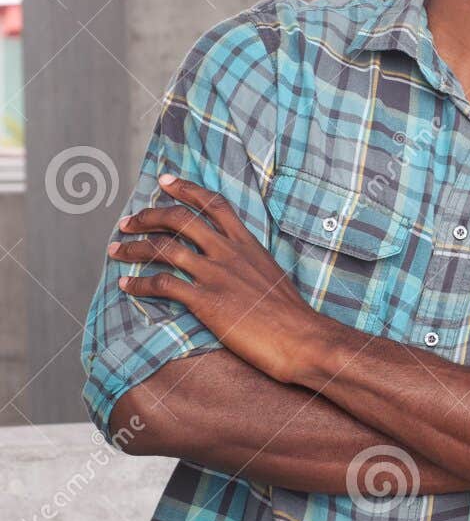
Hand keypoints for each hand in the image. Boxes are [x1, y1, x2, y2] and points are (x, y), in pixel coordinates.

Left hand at [107, 174, 316, 384]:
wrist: (302, 338)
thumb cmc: (291, 315)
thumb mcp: (272, 275)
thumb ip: (249, 263)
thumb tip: (237, 264)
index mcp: (247, 244)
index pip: (213, 203)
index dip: (186, 188)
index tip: (164, 181)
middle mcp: (229, 253)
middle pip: (180, 219)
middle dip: (148, 216)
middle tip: (128, 221)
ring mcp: (217, 275)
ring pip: (164, 248)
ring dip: (134, 247)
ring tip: (116, 249)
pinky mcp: (207, 301)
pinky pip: (163, 285)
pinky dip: (140, 283)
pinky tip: (126, 285)